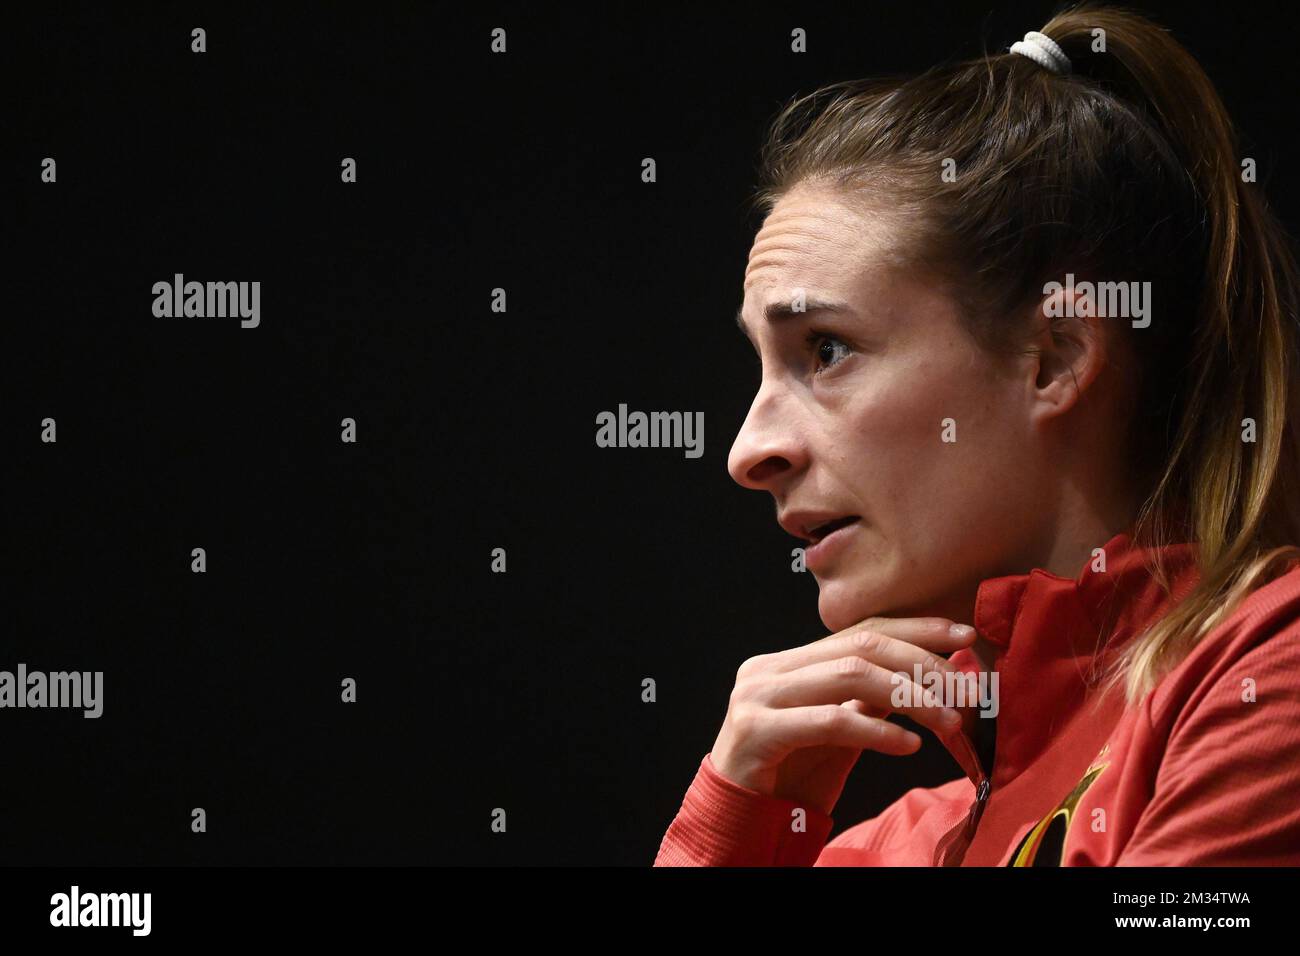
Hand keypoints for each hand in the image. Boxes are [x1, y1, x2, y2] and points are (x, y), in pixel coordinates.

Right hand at [709, 617, 976, 816]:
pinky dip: (877, 731)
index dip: (914, 629)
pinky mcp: (756, 729)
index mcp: (784, 662)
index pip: (858, 631)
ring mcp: (757, 695)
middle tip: (966, 686)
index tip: (963, 635)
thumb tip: (924, 675)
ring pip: (849, 675)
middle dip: (921, 662)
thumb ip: (867, 699)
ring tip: (948, 720)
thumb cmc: (788, 777)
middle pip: (859, 646)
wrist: (739, 819)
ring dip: (910, 696)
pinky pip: (830, 721)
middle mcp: (767, 669)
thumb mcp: (837, 731)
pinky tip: (910, 745)